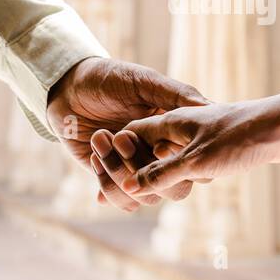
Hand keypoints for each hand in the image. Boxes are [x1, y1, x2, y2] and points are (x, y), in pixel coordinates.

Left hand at [46, 57, 208, 210]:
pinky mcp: (115, 179)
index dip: (179, 159)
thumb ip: (177, 95)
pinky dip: (107, 184)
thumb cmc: (110, 78)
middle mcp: (162, 156)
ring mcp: (139, 170)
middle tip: (121, 136)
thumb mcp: (145, 81)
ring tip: (100, 137)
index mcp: (176, 133)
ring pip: (146, 196)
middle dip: (145, 167)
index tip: (156, 146)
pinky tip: (94, 156)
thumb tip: (211, 108)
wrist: (69, 89)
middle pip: (176, 188)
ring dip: (120, 171)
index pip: (194, 159)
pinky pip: (122, 201)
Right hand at [100, 85, 279, 196]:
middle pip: (143, 146)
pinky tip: (176, 185)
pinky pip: (185, 161)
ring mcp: (201, 134)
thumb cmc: (241, 139)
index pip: (130, 136)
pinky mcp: (219, 145)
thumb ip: (160, 174)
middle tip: (104, 194)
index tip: (95, 175)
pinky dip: (173, 174)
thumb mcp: (195, 161)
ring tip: (132, 194)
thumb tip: (128, 190)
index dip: (112, 156)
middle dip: (125, 168)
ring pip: (165, 155)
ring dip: (149, 173)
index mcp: (170, 122)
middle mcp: (182, 125)